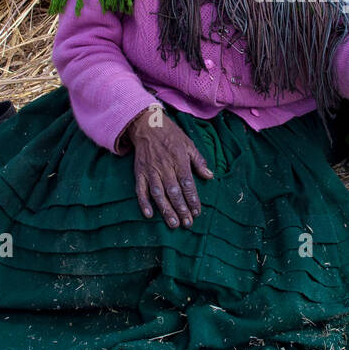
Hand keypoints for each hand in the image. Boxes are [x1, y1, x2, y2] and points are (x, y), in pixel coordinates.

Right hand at [124, 105, 212, 228]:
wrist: (147, 125)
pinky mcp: (139, 172)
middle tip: (187, 223)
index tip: (197, 212)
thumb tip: (210, 176)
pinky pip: (140, 190)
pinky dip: (143, 203)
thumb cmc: (171, 135)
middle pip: (174, 191)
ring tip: (173, 224)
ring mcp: (150, 170)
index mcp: (179, 160)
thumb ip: (199, 161)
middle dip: (181, 209)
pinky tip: (149, 214)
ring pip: (158, 194)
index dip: (192, 199)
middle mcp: (164, 166)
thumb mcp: (189, 144)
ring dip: (166, 210)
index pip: (187, 183)